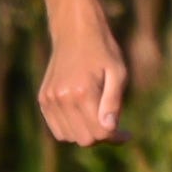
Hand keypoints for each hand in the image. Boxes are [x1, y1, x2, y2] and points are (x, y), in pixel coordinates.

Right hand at [37, 17, 130, 145]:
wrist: (74, 31)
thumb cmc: (102, 50)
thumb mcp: (118, 72)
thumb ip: (113, 102)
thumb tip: (109, 129)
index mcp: (82, 92)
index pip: (100, 133)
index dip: (116, 137)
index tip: (127, 134)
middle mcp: (62, 98)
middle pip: (84, 139)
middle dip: (101, 136)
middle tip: (113, 124)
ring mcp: (49, 99)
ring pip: (68, 137)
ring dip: (85, 133)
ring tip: (97, 117)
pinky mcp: (43, 99)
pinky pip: (57, 129)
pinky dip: (71, 129)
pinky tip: (83, 115)